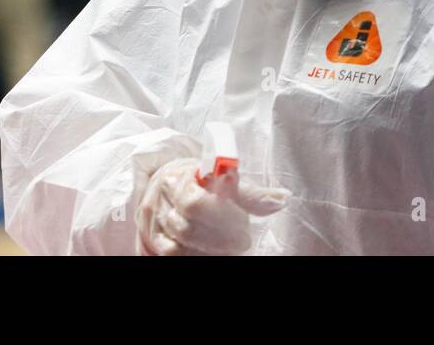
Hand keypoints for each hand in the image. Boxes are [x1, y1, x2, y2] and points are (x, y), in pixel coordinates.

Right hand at [135, 157, 290, 255]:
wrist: (167, 182)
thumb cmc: (200, 181)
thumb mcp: (225, 181)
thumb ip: (251, 193)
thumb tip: (282, 198)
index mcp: (178, 179)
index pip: (196, 203)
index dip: (222, 216)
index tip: (244, 224)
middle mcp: (159, 202)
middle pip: (186, 228)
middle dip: (219, 238)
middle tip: (243, 240)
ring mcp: (153, 224)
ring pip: (176, 246)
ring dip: (207, 249)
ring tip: (230, 248)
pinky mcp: (151, 242)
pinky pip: (171, 255)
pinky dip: (194, 255)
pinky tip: (211, 252)